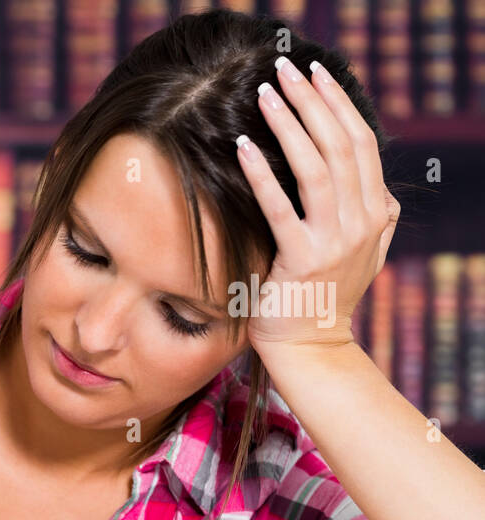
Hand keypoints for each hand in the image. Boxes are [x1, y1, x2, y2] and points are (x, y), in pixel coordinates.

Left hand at [235, 56, 399, 351]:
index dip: (339, 105)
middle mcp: (361, 222)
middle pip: (341, 146)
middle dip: (314, 102)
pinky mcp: (302, 260)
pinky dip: (262, 174)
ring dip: (290, 126)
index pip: (362, 144)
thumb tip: (376, 187)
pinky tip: (243, 147)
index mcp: (375, 213)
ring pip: (318, 168)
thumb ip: (371, 217)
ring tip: (266, 96)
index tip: (316, 76)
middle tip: (287, 71)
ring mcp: (334, 242)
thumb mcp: (360, 253)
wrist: (312, 348)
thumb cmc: (323, 297)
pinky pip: (281, 208)